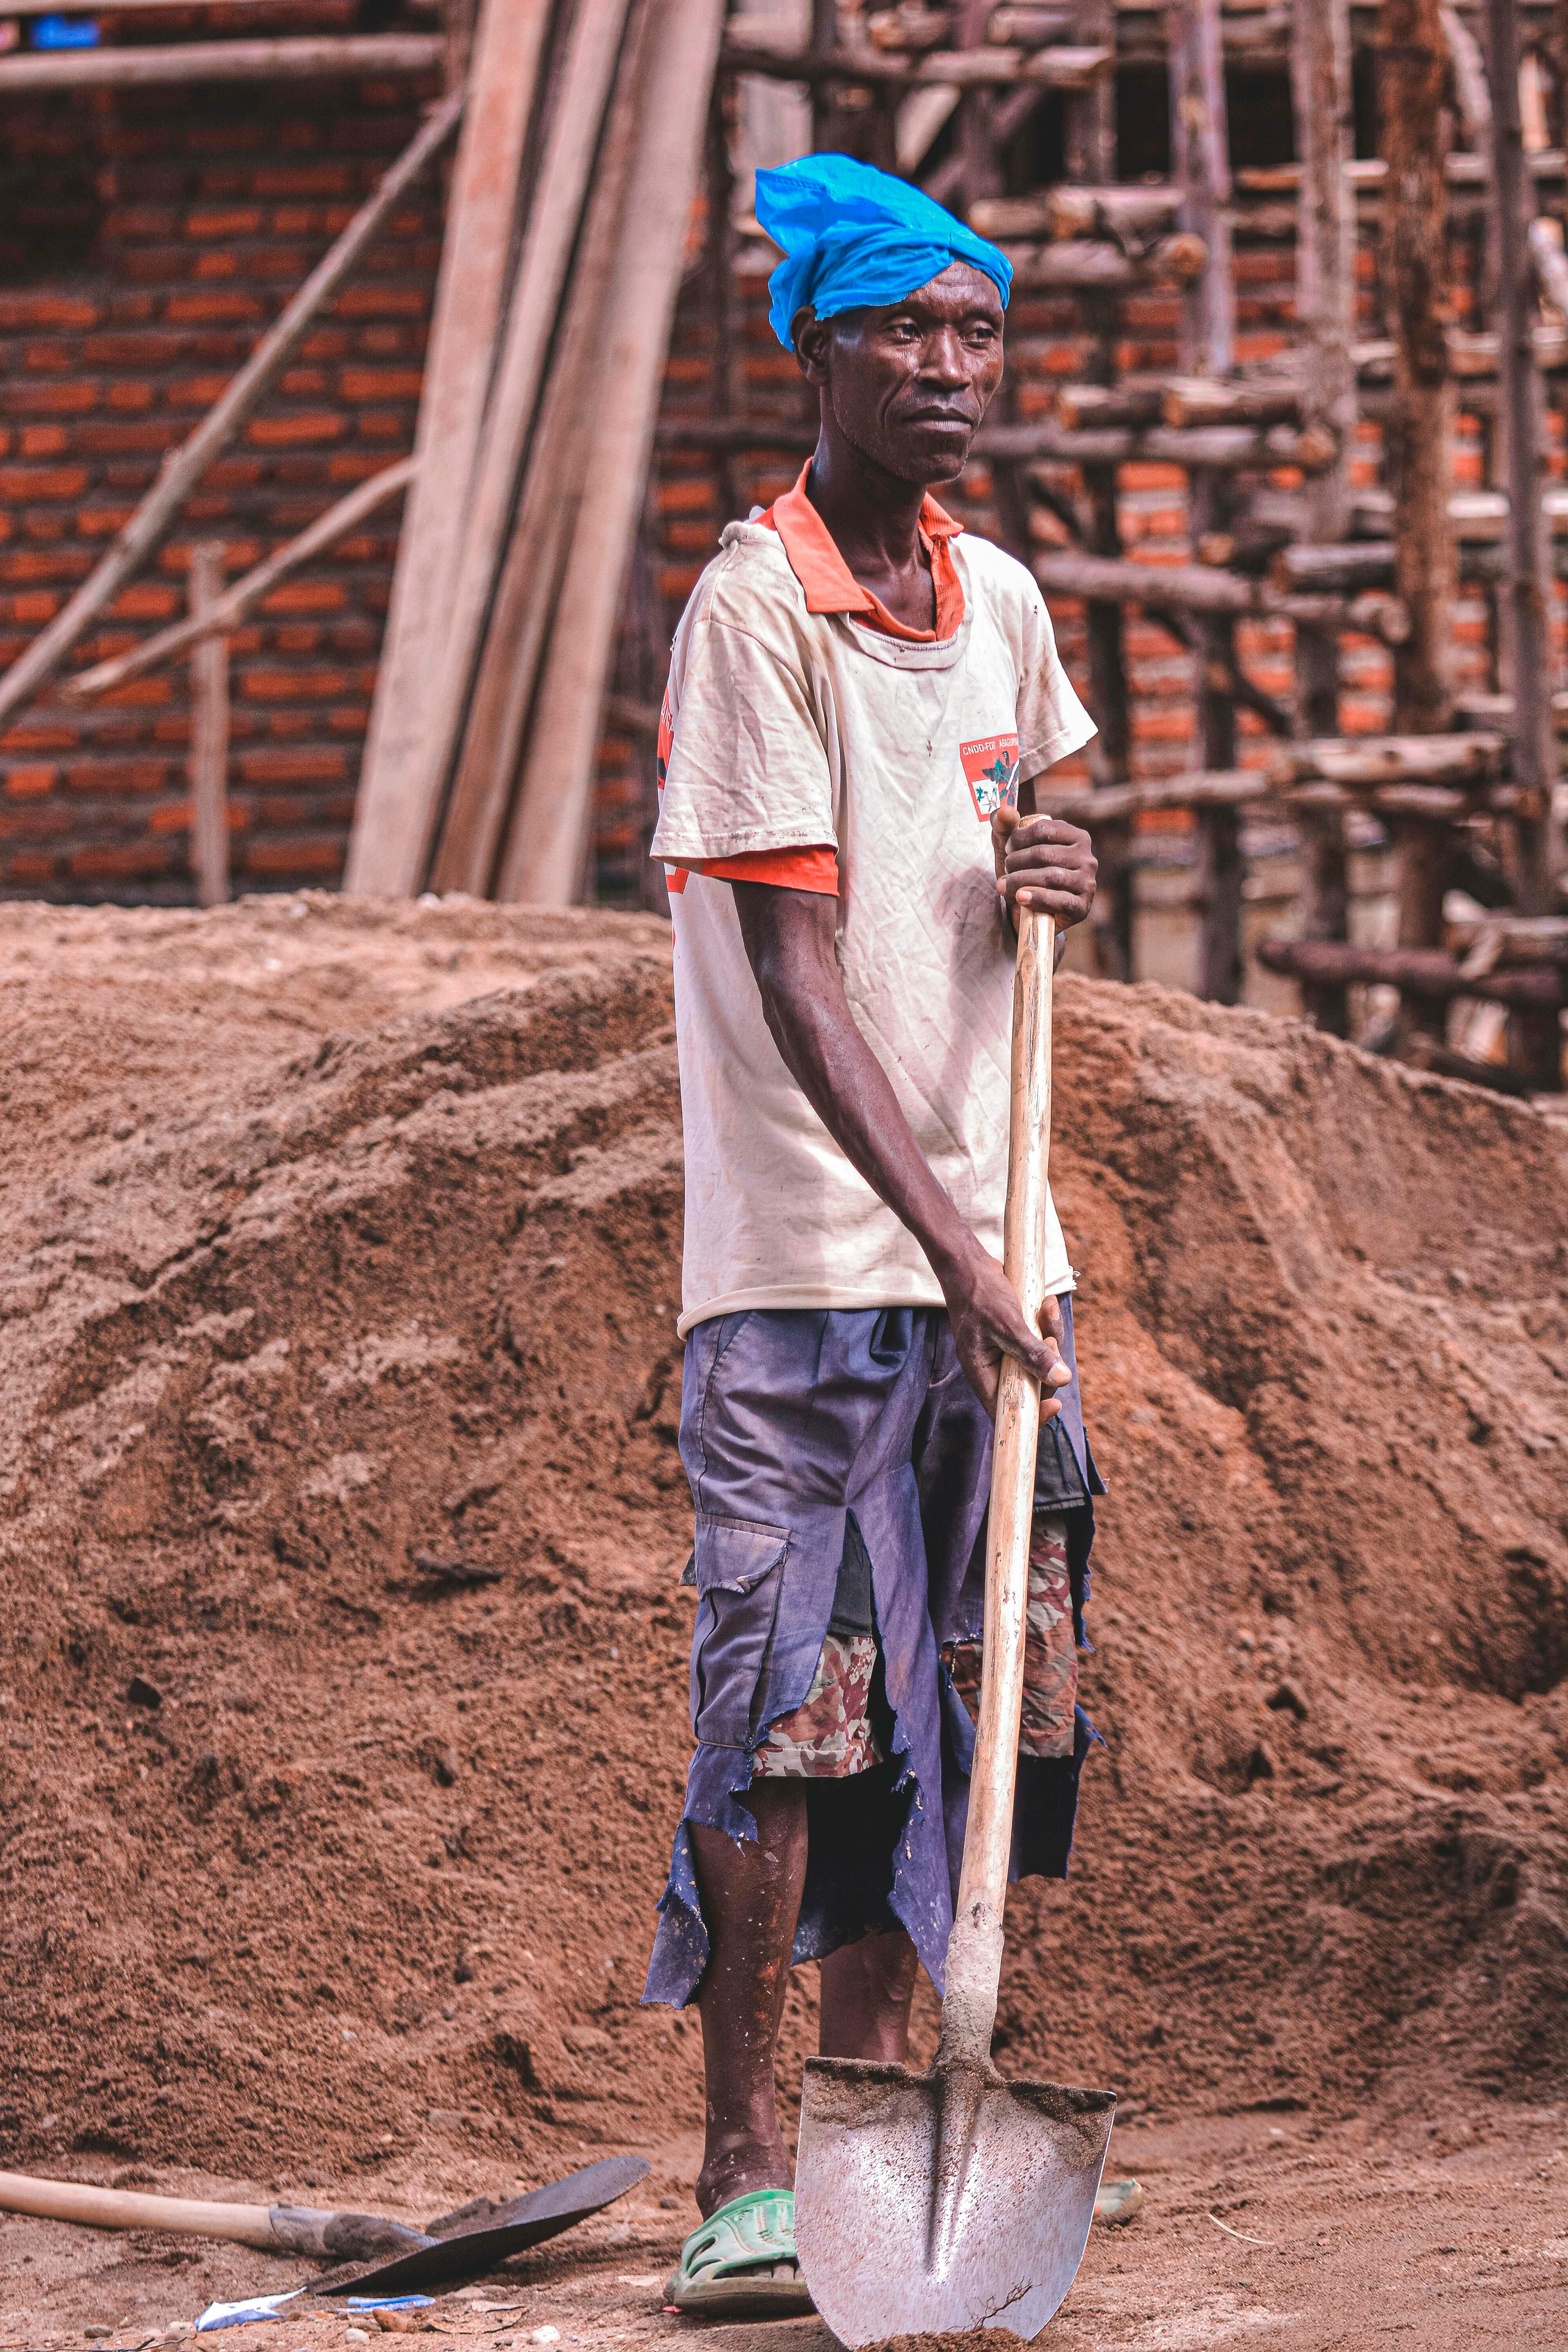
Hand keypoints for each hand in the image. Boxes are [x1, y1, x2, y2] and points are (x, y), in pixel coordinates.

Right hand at [938, 1233, 1071, 1423]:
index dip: (1032, 1414)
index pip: (1006, 1409)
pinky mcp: (1014, 1335)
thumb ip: (1032, 1353)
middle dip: (1047, 1364)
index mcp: (982, 1372)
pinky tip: (1047, 1304)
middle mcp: (993, 1366)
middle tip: (1049, 1340)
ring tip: (1048, 1310)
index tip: (1055, 1403)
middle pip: (1030, 1384)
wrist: (967, 1263)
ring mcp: (1004, 1350)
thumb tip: (1062, 1379)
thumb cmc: (979, 1293)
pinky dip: (1046, 1324)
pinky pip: (1038, 1340)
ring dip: (1050, 1336)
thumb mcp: (1007, 1324)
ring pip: (1039, 1360)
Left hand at [991, 805, 1096, 927]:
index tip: (1007, 848)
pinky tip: (1020, 897)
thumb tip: (1004, 811)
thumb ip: (1006, 827)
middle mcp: (1087, 858)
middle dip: (1016, 861)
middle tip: (1004, 870)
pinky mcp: (1082, 907)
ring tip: (1002, 885)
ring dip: (1020, 880)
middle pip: (1044, 853)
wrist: (1031, 913)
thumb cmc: (1025, 874)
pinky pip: (1060, 901)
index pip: (1044, 829)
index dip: (1018, 838)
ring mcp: (1087, 884)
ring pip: (1051, 877)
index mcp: (1076, 837)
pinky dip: (1037, 898)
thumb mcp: (1013, 849)